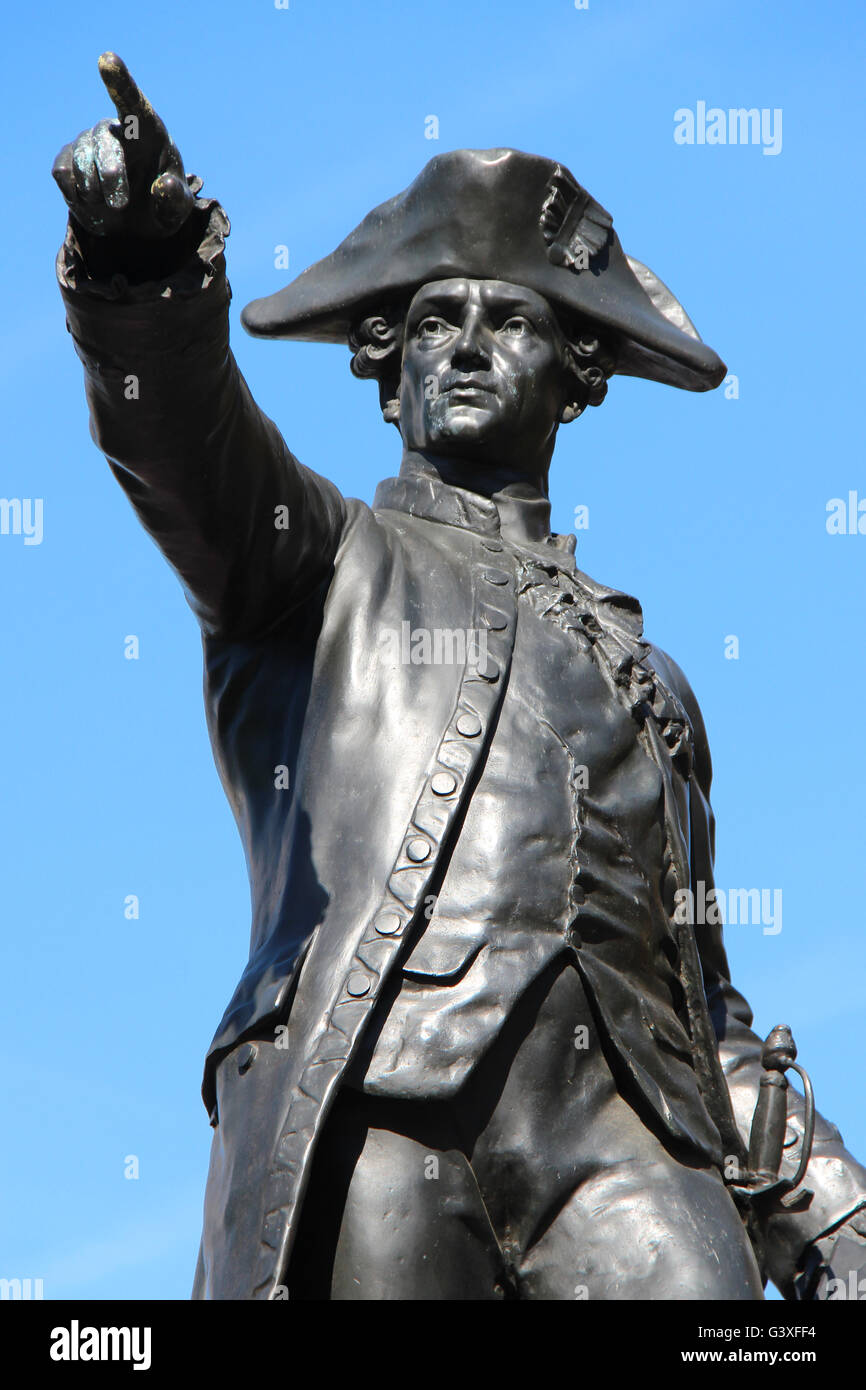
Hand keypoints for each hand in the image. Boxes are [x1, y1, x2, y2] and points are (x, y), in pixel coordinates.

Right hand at [52, 52, 194, 238]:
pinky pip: (63, 171)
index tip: (107, 60)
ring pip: (81, 159)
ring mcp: (88, 142)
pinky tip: (92, 203)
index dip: (120, 81)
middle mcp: (115, 129)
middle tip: (120, 203)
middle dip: (111, 174)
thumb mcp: (177, 209)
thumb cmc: (162, 205)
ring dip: (94, 190)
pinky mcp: (68, 159)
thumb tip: (164, 185)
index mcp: (146, 131)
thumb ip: (176, 199)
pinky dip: (77, 194)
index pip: (132, 101)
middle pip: (105, 141)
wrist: (136, 223)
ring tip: (112, 207)